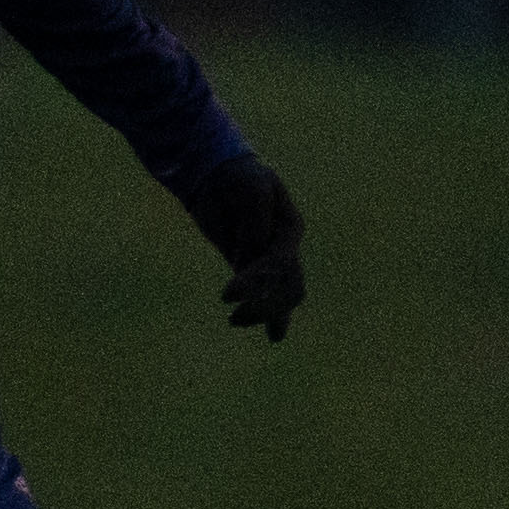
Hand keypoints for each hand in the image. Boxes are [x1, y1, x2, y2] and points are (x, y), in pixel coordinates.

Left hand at [184, 154, 305, 340]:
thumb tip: (250, 258)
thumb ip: (255, 224)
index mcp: (290, 228)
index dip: (256, 282)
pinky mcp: (247, 263)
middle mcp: (284, 246)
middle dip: (265, 305)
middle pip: (286, 286)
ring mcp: (267, 257)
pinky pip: (262, 292)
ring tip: (236, 322)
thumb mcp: (251, 191)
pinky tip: (275, 335)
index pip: (279, 264)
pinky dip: (267, 313)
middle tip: (235, 318)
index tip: (227, 296)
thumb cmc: (239, 176)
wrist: (219, 173)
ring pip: (278, 294)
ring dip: (263, 312)